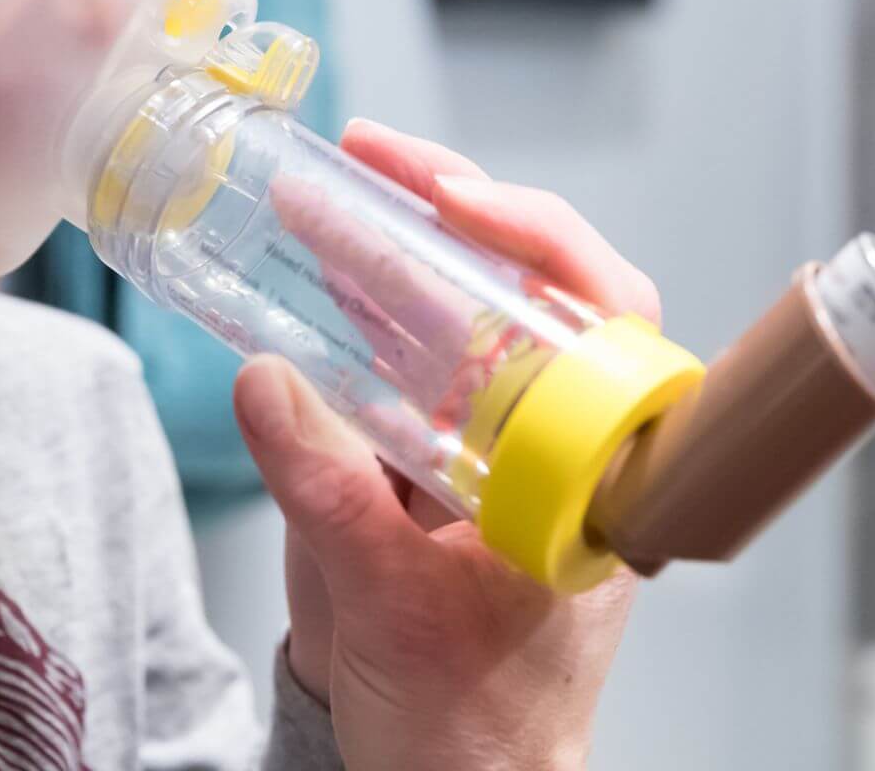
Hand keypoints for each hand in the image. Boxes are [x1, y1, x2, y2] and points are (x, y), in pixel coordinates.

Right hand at [233, 119, 661, 770]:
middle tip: (374, 160)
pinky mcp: (440, 471)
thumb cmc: (475, 730)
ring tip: (327, 194)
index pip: (607, 311)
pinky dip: (362, 321)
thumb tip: (267, 382)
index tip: (459, 202)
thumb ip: (332, 494)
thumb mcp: (395, 607)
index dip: (538, 237)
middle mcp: (563, 444)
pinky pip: (407, 375)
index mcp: (601, 471)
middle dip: (450, 213)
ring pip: (466, 322)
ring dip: (396, 255)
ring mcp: (502, 453)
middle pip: (529, 291)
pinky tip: (319, 274)